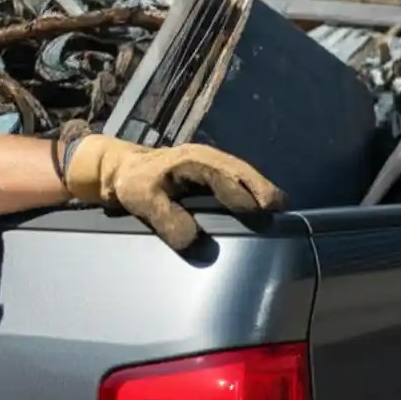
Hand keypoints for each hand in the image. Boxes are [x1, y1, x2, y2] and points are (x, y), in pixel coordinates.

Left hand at [63, 134, 287, 249]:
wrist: (121, 169)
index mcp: (189, 162)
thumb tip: (195, 242)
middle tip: (279, 209)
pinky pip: (235, 176)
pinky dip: (250, 188)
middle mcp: (204, 157)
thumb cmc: (133, 184)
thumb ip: (167, 220)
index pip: (220, 177)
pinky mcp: (211, 169)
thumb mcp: (142, 201)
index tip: (257, 214)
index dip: (239, 195)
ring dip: (258, 187)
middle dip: (260, 188)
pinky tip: (260, 204)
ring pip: (240, 171)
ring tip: (278, 208)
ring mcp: (209, 161)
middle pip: (239, 170)